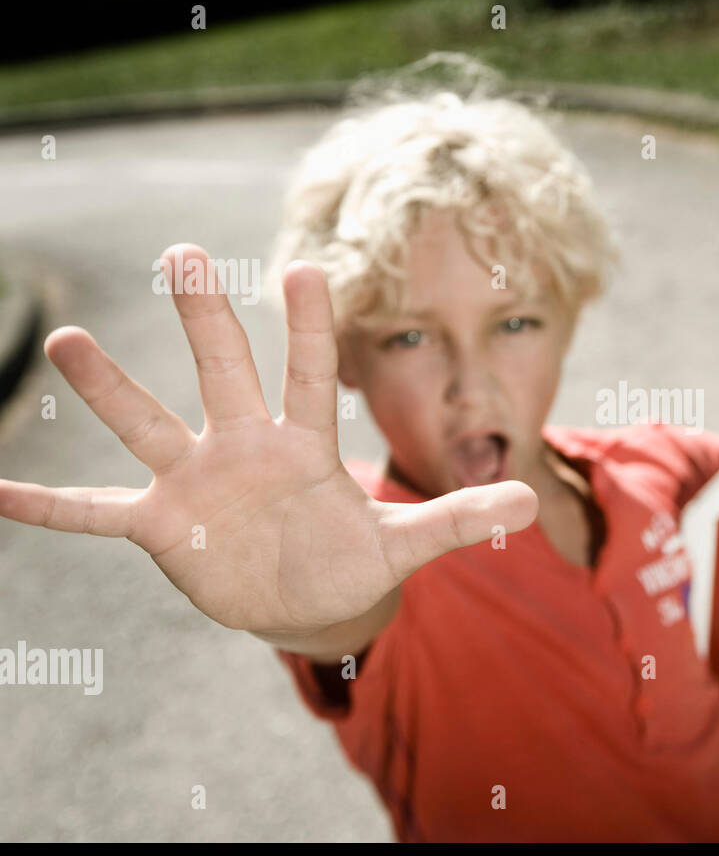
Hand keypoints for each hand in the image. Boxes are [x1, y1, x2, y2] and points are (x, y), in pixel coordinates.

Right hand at [0, 244, 537, 635]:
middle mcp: (245, 448)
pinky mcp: (164, 526)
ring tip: (67, 337)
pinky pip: (96, 513)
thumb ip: (460, 520)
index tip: (310, 267)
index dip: (311, 329)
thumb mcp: (409, 544)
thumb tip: (532, 509)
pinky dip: (50, 507)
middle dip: (207, 321)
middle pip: (224, 375)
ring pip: (150, 425)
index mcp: (305, 445)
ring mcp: (198, 483)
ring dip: (111, 390)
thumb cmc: (355, 559)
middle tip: (186, 254)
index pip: (309, 376)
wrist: (310, 600)